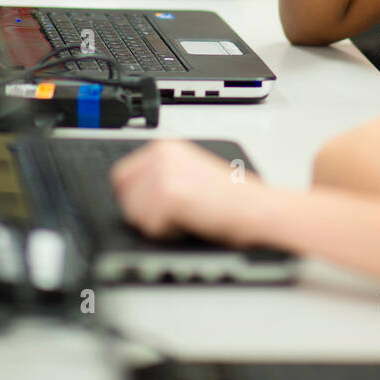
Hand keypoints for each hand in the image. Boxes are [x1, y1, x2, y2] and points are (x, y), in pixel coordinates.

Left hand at [110, 140, 267, 243]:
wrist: (257, 208)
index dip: (136, 198)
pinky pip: (150, 227)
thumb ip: (159, 175)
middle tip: (176, 213)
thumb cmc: (231, 198)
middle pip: (124, 195)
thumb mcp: (189, 173)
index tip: (154, 207)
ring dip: (156, 224)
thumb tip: (128, 193)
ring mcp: (164, 173)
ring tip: (186, 216)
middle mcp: (162, 154)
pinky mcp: (170, 194)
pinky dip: (168, 233)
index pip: (122, 176)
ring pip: (134, 214)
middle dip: (143, 212)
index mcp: (165, 146)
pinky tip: (191, 221)